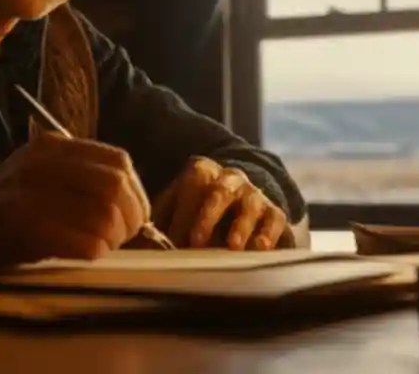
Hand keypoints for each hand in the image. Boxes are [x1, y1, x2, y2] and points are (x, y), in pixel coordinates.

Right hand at [0, 132, 149, 262]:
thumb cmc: (5, 202)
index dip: (136, 191)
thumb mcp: (41, 173)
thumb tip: (130, 204)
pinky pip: (81, 240)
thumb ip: (80, 177)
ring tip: (104, 247)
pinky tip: (88, 256)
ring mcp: (32, 192)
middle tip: (123, 236)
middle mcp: (45, 163)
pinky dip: (94, 251)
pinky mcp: (23, 224)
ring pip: (102, 214)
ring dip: (112, 237)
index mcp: (54, 146)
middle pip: (114, 187)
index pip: (118, 160)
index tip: (135, 214)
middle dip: (129, 217)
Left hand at [152, 157, 290, 249]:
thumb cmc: (197, 207)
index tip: (175, 240)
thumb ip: (162, 218)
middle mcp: (230, 178)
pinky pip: (275, 220)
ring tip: (233, 246)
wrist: (239, 197)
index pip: (191, 187)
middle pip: (219, 192)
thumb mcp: (176, 205)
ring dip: (241, 225)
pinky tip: (260, 248)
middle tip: (197, 242)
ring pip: (250, 204)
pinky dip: (269, 234)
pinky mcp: (274, 211)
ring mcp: (254, 194)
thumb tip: (143, 240)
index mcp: (202, 172)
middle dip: (207, 217)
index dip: (182, 214)